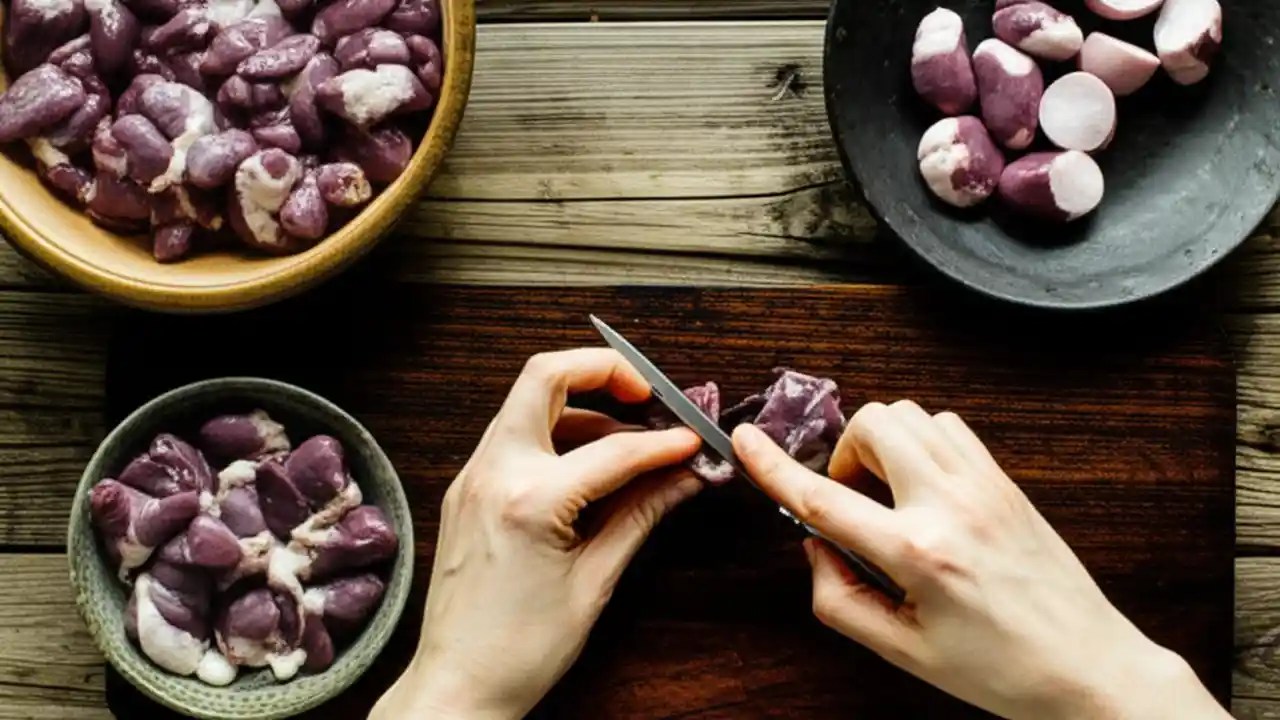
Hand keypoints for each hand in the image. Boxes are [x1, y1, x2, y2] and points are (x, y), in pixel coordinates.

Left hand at [370, 349, 701, 719]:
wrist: (457, 686)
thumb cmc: (518, 650)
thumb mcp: (594, 581)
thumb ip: (640, 515)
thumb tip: (682, 479)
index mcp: (528, 500)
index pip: (613, 449)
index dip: (663, 444)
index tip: (692, 444)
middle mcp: (492, 474)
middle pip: (544, 376)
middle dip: (602, 370)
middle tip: (647, 392)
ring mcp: (472, 478)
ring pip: (528, 403)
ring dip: (581, 406)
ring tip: (629, 441)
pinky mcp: (467, 491)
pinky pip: (514, 438)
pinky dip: (556, 435)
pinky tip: (591, 466)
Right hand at [732, 400, 1228, 719]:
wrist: (1089, 668)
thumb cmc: (1003, 670)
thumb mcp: (903, 652)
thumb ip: (840, 598)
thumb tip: (814, 548)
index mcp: (920, 554)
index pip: (825, 498)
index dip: (773, 467)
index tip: (746, 441)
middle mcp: (953, 506)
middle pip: (874, 424)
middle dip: (844, 452)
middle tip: (851, 497)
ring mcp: (985, 485)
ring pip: (912, 413)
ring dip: (883, 443)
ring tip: (888, 493)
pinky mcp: (1006, 481)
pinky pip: (950, 427)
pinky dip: (922, 443)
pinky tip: (923, 487)